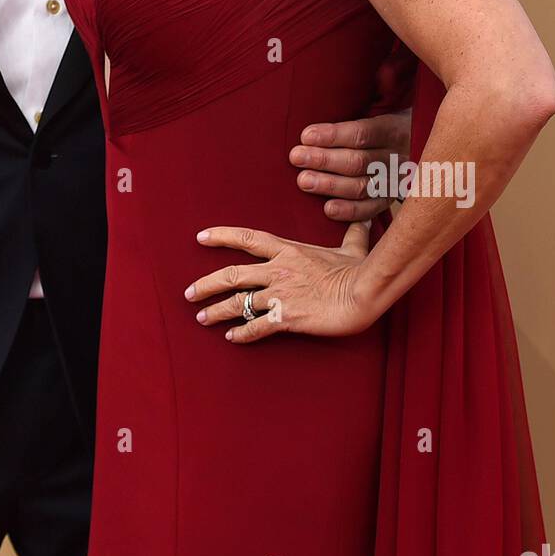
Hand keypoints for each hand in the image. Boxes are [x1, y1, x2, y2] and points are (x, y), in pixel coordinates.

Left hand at [186, 223, 377, 340]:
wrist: (364, 292)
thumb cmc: (359, 270)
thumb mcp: (353, 247)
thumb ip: (353, 233)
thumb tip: (365, 218)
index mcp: (288, 250)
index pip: (247, 239)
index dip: (221, 237)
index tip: (200, 237)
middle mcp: (277, 270)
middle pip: (231, 274)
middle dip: (206, 284)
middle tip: (189, 293)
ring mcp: (280, 293)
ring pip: (238, 302)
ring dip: (216, 311)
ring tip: (202, 318)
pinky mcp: (286, 317)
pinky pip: (256, 327)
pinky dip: (241, 333)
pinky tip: (232, 338)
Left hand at [289, 109, 411, 220]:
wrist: (418, 148)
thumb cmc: (382, 128)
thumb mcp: (379, 112)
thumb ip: (352, 115)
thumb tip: (311, 125)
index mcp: (394, 129)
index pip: (362, 133)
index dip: (333, 135)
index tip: (305, 136)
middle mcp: (398, 157)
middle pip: (359, 161)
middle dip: (324, 160)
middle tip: (296, 158)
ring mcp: (397, 181)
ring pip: (363, 186)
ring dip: (330, 185)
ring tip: (304, 181)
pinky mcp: (392, 200)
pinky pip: (371, 209)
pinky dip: (349, 211)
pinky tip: (327, 209)